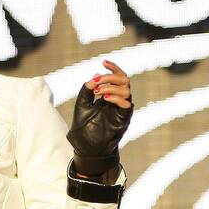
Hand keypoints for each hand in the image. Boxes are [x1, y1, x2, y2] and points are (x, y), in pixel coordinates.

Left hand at [67, 59, 132, 175]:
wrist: (86, 146)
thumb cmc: (84, 126)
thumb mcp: (82, 104)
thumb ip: (87, 90)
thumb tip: (95, 76)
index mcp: (109, 95)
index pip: (117, 77)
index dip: (113, 68)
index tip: (104, 62)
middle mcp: (118, 100)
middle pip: (124, 80)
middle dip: (111, 77)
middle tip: (98, 82)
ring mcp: (122, 109)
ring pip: (126, 89)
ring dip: (112, 87)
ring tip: (99, 92)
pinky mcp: (124, 118)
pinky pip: (126, 104)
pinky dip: (116, 98)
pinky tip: (105, 98)